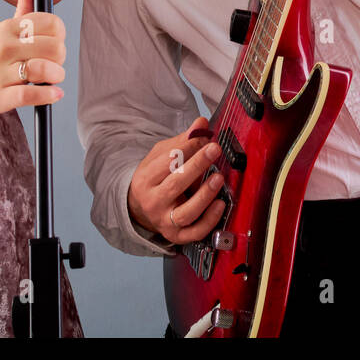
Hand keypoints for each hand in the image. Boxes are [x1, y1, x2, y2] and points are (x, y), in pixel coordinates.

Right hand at [0, 0, 65, 118]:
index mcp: (8, 29)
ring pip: (43, 69)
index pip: (51, 23)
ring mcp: (0, 73)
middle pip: (53, 47)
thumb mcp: (1, 30)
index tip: (56, 43)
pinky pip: (30, 94)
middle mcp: (4, 47)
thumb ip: (21, 7)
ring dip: (56, 76)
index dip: (61, 35)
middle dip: (61, 58)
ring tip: (52, 79)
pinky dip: (48, 95)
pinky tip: (52, 94)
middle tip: (54, 64)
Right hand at [127, 117, 225, 244]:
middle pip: (176, 184)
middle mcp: (153, 202)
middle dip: (197, 165)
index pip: (167, 161)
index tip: (204, 135)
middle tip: (214, 149)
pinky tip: (220, 204)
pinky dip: (209, 220)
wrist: (140, 209)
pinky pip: (196, 232)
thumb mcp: (160, 156)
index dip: (187, 147)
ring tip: (218, 177)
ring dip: (205, 195)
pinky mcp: (177, 236)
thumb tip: (201, 123)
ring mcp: (165, 221)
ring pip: (187, 212)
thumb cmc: (154, 179)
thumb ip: (182, 141)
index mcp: (145, 179)